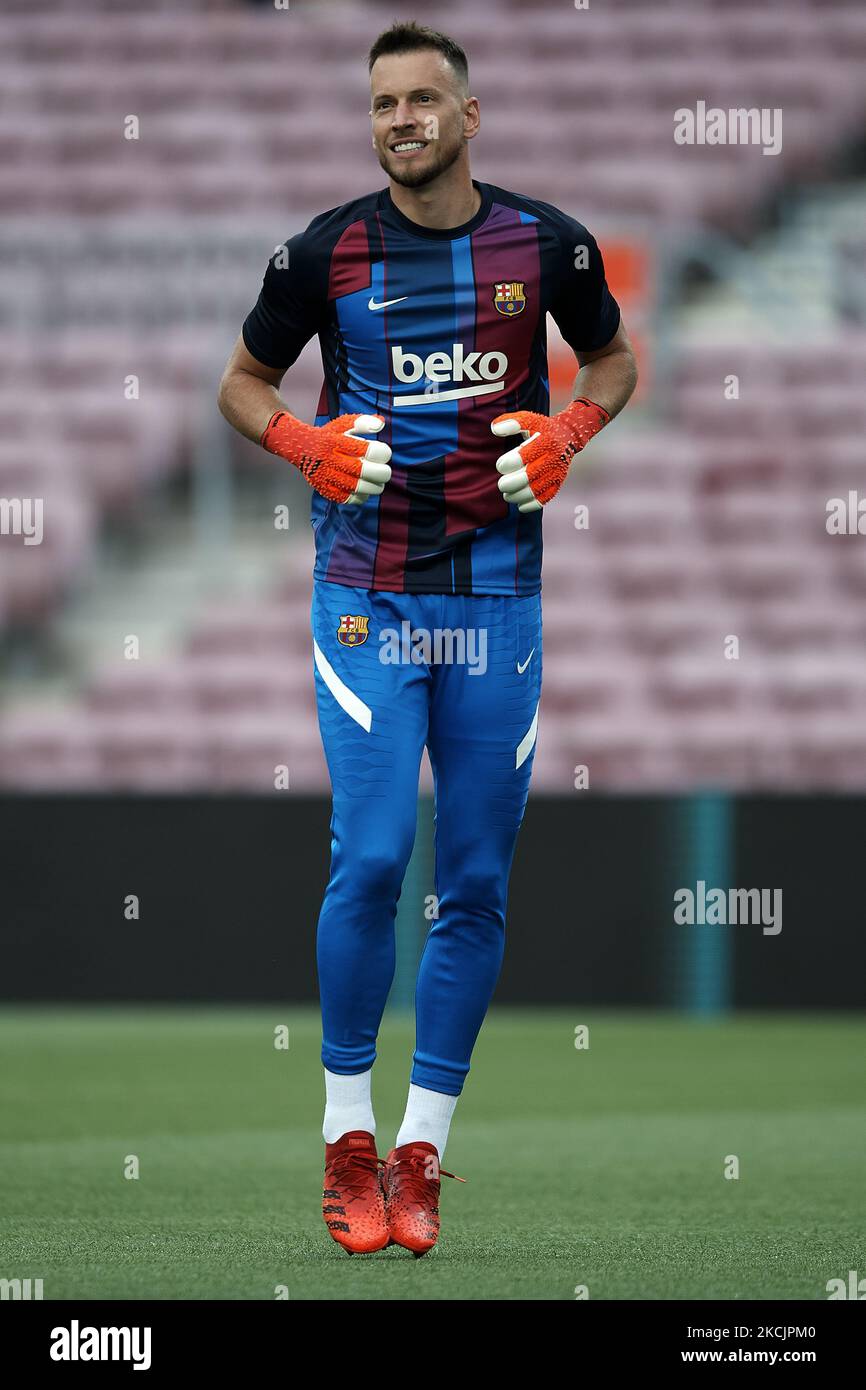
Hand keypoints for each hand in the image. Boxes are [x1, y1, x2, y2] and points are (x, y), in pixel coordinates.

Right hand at [261, 411, 391, 504]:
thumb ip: (362, 422)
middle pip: (361, 470)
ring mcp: (324, 476)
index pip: (364, 449)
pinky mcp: (323, 489)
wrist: (299, 447)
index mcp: (333, 441)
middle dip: (380, 472)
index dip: (381, 452)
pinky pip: (346, 498)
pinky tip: (365, 490)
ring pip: (355, 487)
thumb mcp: (341, 424)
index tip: (384, 453)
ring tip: (379, 482)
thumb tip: (381, 424)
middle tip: (385, 471)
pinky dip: (360, 497)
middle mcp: (327, 459)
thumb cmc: (327, 435)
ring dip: (373, 487)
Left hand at [491, 397, 608, 511]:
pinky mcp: (559, 482)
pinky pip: (546, 497)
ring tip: (507, 495)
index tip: (501, 466)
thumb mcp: (530, 419)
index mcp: (546, 441)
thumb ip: (512, 422)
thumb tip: (495, 429)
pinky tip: (520, 504)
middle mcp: (554, 457)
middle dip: (511, 483)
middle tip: (502, 484)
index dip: (509, 464)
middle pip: (529, 476)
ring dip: (518, 496)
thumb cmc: (543, 428)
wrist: (569, 436)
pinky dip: (532, 504)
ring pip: (536, 489)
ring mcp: (558, 471)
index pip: (524, 456)